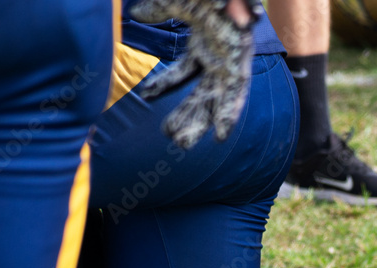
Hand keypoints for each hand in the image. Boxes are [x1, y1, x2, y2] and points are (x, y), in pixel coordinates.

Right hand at [129, 0, 262, 147]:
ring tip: (183, 144)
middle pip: (200, 96)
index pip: (181, 73)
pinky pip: (235, 96)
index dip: (163, 84)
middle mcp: (217, 60)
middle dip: (186, 116)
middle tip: (172, 137)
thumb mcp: (178, 4)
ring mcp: (229, 65)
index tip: (146, 95)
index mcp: (203, 47)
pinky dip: (228, 114)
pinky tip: (221, 135)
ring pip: (215, 101)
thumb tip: (135, 12)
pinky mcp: (241, 67)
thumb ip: (158, 10)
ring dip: (202, 123)